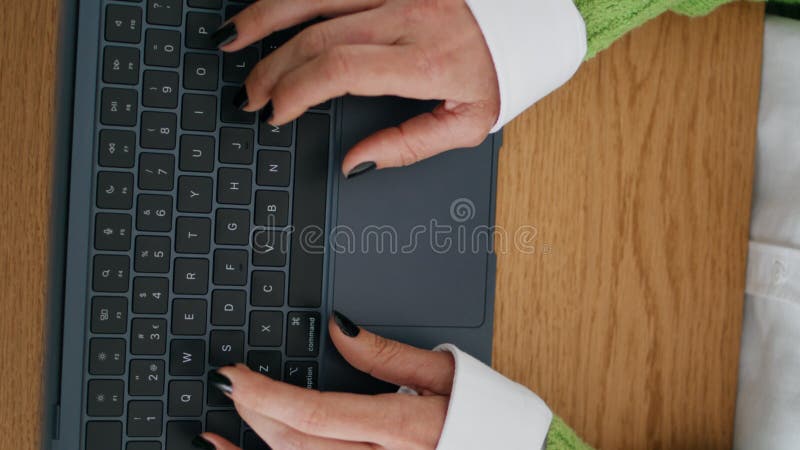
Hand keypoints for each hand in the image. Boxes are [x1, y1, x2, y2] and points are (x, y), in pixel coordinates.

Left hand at [196, 312, 454, 449]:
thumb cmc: (482, 415)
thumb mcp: (442, 371)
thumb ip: (386, 352)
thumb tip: (338, 326)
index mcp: (400, 424)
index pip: (314, 412)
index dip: (264, 394)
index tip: (233, 375)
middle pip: (297, 444)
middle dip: (254, 414)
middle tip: (230, 385)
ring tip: (216, 433)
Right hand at [219, 0, 499, 176]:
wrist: (530, 18)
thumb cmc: (500, 71)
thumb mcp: (467, 123)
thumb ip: (408, 146)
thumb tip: (353, 163)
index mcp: (423, 60)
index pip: (339, 68)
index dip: (295, 90)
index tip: (275, 112)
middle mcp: (406, 15)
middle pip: (317, 35)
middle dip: (271, 67)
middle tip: (249, 94)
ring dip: (267, 17)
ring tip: (234, 40)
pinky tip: (271, 6)